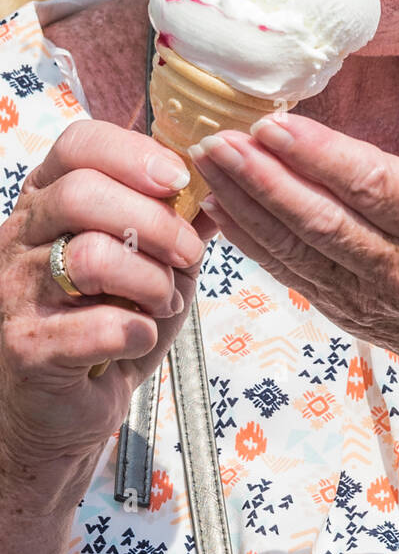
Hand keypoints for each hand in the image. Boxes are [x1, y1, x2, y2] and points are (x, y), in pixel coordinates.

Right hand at [0, 120, 210, 489]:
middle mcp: (21, 236)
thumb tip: (224, 180)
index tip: (179, 181)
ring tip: (164, 302)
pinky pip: (97, 326)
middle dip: (157, 222)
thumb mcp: (151, 260)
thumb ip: (180, 219)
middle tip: (187, 254)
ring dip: (150, 281)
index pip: (78, 143)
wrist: (63, 410)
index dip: (134, 154)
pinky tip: (140, 337)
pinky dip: (138, 331)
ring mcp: (16, 291)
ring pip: (92, 256)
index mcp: (48, 199)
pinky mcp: (27, 347)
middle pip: (83, 193)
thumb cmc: (107, 323)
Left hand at [189, 100, 398, 419]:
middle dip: (263, 179)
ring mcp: (369, 295)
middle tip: (219, 139)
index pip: (373, 187)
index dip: (319, 157)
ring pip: (296, 248)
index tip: (273, 125)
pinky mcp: (344, 309)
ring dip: (245, 205)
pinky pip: (289, 272)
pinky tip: (218, 207)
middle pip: (322, 220)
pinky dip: (249, 241)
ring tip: (208, 163)